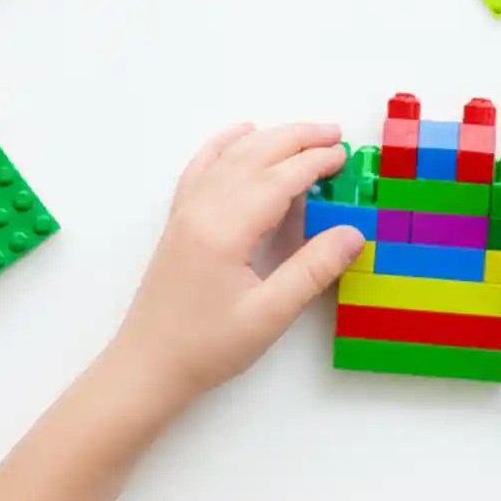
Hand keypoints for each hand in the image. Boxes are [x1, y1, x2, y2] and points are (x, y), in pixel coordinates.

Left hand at [112, 123, 365, 401]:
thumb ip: (313, 269)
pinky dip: (224, 144)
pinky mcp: (179, 221)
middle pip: (254, 156)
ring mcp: (186, 212)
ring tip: (304, 133)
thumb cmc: (208, 347)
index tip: (345, 155)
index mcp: (226, 229)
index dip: (314, 162)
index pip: (279, 179)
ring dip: (269, 138)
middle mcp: (202, 209)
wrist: (147, 367)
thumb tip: (353, 233)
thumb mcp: (269, 315)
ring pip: (230, 156)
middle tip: (336, 134)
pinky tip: (240, 135)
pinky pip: (202, 167)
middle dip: (297, 139)